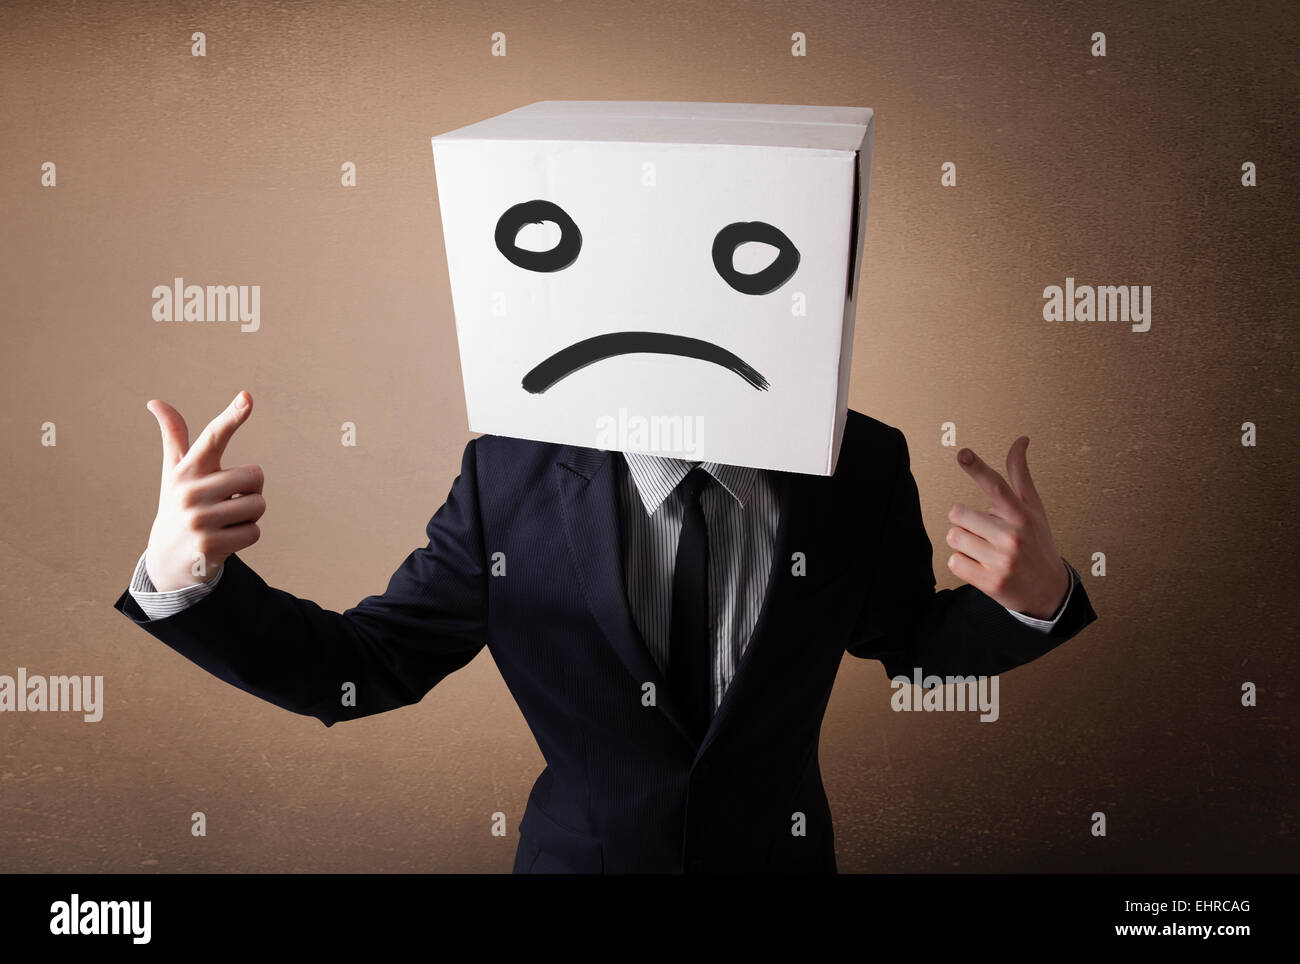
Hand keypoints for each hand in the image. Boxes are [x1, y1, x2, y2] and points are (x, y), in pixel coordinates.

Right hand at [143, 391, 264, 591]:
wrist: (166, 559)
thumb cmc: (178, 506)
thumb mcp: (174, 473)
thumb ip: (174, 437)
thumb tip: (156, 402)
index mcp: (187, 470)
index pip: (213, 437)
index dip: (232, 416)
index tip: (247, 397)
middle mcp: (190, 491)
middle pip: (255, 476)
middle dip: (251, 490)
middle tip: (228, 501)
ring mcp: (199, 519)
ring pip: (258, 505)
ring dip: (249, 515)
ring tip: (224, 521)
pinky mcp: (211, 545)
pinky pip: (255, 532)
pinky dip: (246, 535)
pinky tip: (225, 539)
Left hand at [945, 436, 1070, 619]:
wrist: (1049, 591)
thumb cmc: (1037, 543)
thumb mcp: (1033, 509)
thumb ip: (1020, 475)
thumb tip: (1021, 439)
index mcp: (1021, 514)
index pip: (996, 486)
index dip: (977, 467)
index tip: (962, 453)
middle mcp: (1012, 535)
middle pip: (958, 513)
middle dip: (965, 522)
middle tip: (985, 533)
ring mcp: (1001, 560)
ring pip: (954, 537)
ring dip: (963, 543)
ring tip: (985, 551)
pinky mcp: (990, 582)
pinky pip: (953, 562)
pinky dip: (962, 564)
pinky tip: (982, 567)